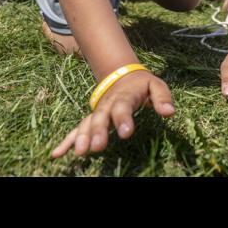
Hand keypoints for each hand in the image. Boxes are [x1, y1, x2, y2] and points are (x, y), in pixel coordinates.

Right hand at [51, 70, 175, 157]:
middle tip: (97, 147)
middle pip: (101, 117)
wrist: (121, 74)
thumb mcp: (156, 85)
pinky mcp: (91, 119)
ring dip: (82, 138)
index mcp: (124, 96)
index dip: (123, 119)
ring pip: (87, 124)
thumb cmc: (142, 85)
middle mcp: (107, 104)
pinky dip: (67, 141)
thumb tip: (169, 112)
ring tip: (80, 152)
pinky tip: (57, 154)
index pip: (123, 107)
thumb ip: (162, 97)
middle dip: (98, 132)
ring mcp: (97, 112)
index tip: (126, 133)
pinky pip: (77, 130)